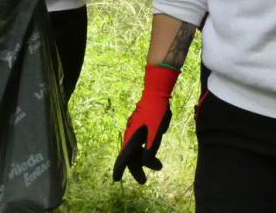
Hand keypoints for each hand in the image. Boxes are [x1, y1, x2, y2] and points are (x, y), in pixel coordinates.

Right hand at [113, 64, 178, 183]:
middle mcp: (132, 135)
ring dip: (147, 159)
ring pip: (138, 150)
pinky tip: (155, 149)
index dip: (120, 169)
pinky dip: (148, 149)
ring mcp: (136, 131)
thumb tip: (145, 162)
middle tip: (144, 181)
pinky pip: (142, 143)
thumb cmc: (156, 113)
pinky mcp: (141, 127)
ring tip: (160, 166)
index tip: (116, 179)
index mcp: (133, 137)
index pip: (124, 157)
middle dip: (137, 169)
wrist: (156, 94)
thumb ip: (151, 148)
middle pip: (131, 156)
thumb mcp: (156, 132)